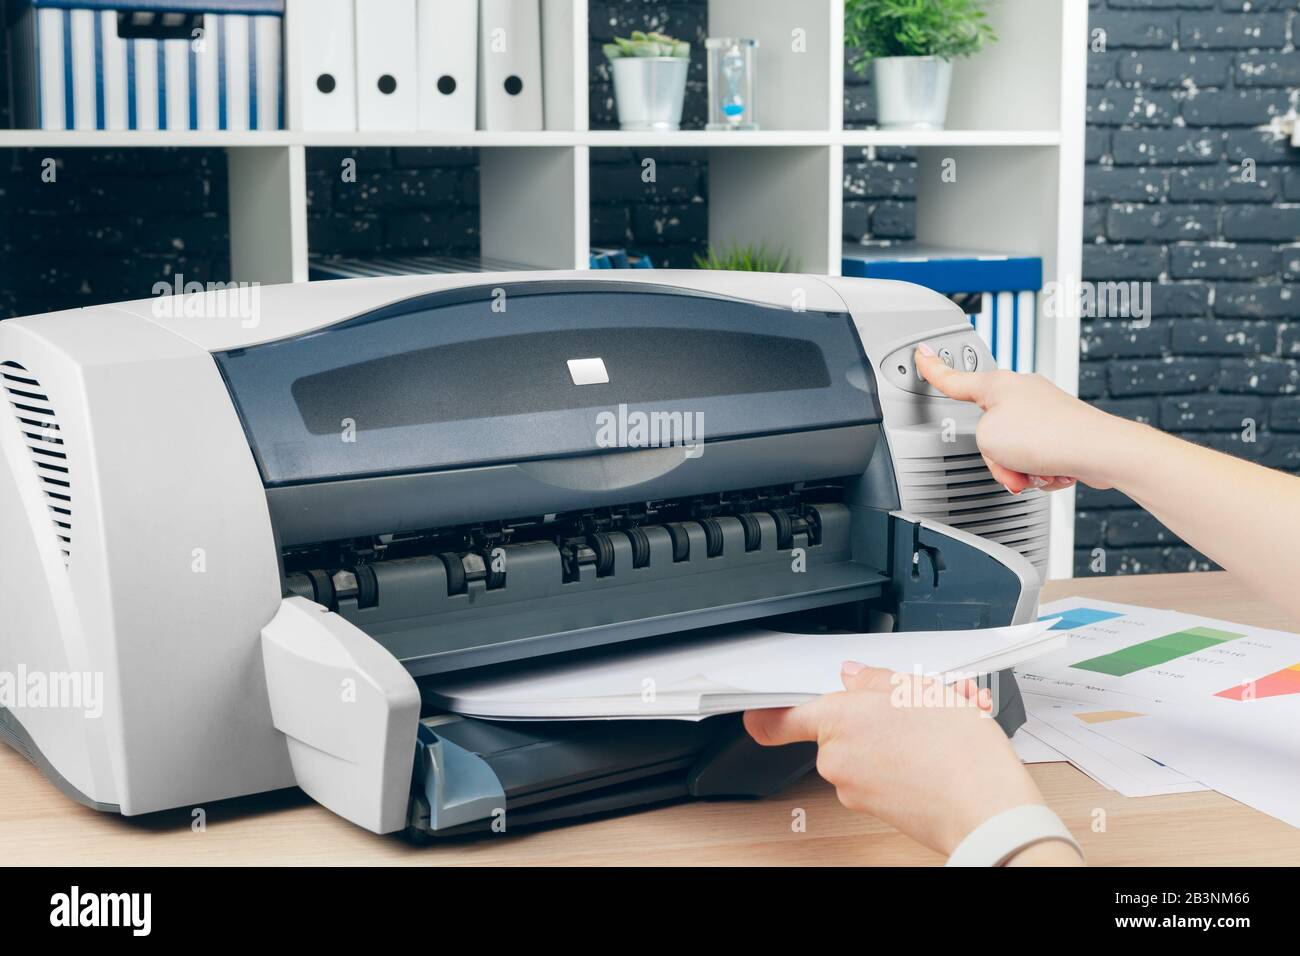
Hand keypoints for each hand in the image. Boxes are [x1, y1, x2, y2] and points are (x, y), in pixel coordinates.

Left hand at [745, 665, 1044, 856]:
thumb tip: (855, 677)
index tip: (756, 711)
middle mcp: (837, 757)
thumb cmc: (958, 751)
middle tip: (910, 703)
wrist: (987, 810)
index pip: (781, 719)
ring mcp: (853, 788)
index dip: (766, 714)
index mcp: (839, 719)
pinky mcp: (874, 809)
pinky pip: (879, 775)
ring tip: (940, 725)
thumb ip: (876, 680)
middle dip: (870, 715)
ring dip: (894, 736)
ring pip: (864, 750)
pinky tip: (938, 751)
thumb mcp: (920, 689)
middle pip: (836, 729)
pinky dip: (903, 761)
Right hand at [915, 343, 1127, 493]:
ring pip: (1012, 450)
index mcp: (998, 384)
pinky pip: (1036, 458)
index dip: (933, 368)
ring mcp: (1044, 411)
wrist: (1098, 452)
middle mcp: (1022, 393)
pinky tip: (1052, 471)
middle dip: (997, 458)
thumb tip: (999, 448)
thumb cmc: (1048, 437)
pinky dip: (1040, 471)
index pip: (954, 378)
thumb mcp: (987, 439)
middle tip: (1008, 465)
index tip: (922, 354)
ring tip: (1033, 471)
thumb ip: (979, 439)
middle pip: (988, 432)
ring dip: (1019, 469)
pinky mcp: (1062, 431)